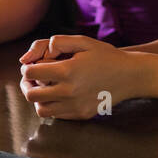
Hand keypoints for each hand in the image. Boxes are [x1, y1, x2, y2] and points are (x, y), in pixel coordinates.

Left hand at [19, 35, 134, 118]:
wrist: (131, 76)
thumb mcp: (83, 41)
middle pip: (31, 95)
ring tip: (44, 88)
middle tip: (31, 79)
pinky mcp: (82, 115)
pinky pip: (57, 115)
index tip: (31, 65)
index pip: (31, 73)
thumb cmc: (106, 55)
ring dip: (38, 99)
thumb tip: (36, 55)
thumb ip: (58, 42)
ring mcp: (75, 106)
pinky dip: (52, 106)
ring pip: (41, 109)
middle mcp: (69, 91)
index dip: (27, 67)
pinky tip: (59, 95)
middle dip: (27, 85)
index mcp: (68, 71)